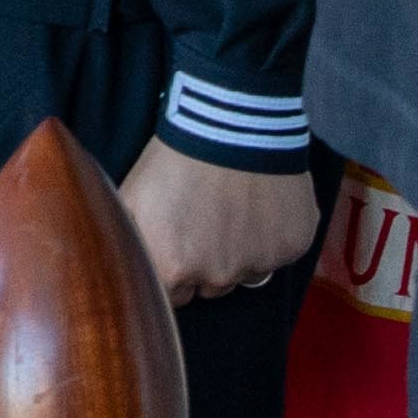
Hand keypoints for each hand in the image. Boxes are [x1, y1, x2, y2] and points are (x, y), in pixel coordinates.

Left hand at [117, 136, 322, 306]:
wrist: (230, 121)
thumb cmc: (176, 157)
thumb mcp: (131, 198)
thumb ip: (130, 245)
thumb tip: (126, 271)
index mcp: (173, 270)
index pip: (174, 295)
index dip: (176, 267)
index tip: (179, 241)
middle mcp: (217, 276)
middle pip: (212, 287)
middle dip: (208, 262)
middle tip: (207, 218)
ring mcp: (258, 262)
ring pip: (247, 271)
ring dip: (242, 249)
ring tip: (235, 206)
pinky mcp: (292, 245)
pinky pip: (280, 251)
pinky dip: (273, 233)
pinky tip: (262, 201)